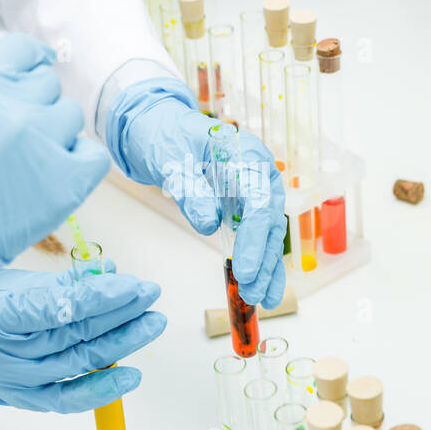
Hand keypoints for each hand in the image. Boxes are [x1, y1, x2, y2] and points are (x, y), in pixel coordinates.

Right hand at [0, 33, 109, 341]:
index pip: (22, 50)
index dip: (26, 63)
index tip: (28, 76)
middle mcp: (15, 108)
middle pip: (48, 85)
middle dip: (33, 105)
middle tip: (12, 138)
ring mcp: (44, 144)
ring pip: (70, 116)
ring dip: (54, 133)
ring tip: (26, 163)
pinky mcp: (67, 181)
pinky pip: (94, 155)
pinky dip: (79, 163)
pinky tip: (54, 177)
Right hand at [0, 266, 165, 410]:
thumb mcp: (13, 283)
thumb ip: (63, 283)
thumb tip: (110, 274)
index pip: (55, 309)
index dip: (97, 297)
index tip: (129, 285)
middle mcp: (3, 354)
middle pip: (73, 335)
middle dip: (119, 312)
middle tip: (148, 295)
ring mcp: (14, 381)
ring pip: (79, 363)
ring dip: (121, 342)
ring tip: (150, 323)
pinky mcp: (24, 399)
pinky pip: (68, 400)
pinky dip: (102, 389)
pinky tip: (131, 375)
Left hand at [112, 82, 285, 308]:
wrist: (161, 129)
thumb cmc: (167, 137)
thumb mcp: (171, 158)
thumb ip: (190, 189)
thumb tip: (208, 223)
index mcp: (247, 155)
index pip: (259, 202)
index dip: (254, 239)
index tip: (243, 270)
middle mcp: (260, 174)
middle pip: (269, 222)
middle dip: (264, 260)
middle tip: (252, 293)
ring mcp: (255, 191)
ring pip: (268, 234)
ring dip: (266, 267)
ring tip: (262, 300)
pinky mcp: (244, 207)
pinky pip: (256, 237)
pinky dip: (259, 263)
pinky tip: (262, 291)